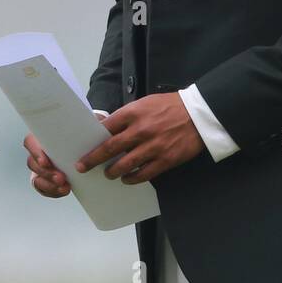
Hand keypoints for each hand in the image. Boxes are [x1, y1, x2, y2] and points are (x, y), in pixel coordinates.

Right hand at [25, 111, 107, 197]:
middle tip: (61, 178)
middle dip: (46, 173)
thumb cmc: (82, 131)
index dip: (35, 152)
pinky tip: (64, 190)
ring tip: (65, 187)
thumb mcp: (85, 125)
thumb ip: (87, 124)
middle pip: (32, 164)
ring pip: (37, 179)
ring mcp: (41, 168)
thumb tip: (98, 123)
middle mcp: (38, 152)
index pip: (30, 142)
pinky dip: (54, 191)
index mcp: (43, 136)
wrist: (86, 144)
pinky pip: (44, 189)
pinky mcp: (47, 179)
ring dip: (49, 185)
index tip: (46, 161)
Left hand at [75, 92, 204, 184]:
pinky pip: (143, 174)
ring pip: (125, 165)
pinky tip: (127, 179)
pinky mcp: (165, 160)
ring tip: (109, 174)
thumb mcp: (145, 103)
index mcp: (133, 113)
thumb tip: (106, 127)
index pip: (106, 129)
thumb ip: (126, 116)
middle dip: (93, 160)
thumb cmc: (170, 107)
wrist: (198, 114)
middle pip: (110, 149)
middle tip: (83, 167)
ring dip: (113, 172)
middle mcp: (140, 130)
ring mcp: (153, 147)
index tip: (83, 149)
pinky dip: (132, 178)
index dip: (92, 140)